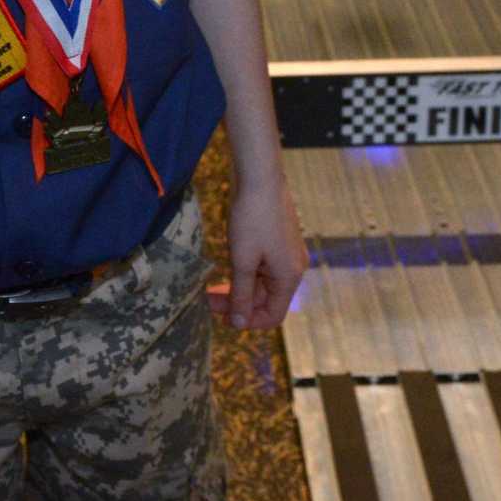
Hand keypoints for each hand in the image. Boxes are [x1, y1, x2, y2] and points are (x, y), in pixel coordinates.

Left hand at [207, 180, 308, 330]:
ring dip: (238, 287)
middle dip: (238, 302)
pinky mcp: (277, 240)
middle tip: (207, 299)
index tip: (221, 316)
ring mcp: (286, 253)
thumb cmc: (252, 218)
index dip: (247, 321)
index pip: (272, 315)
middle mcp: (293, 268)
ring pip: (262, 282)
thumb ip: (241, 294)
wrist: (259, 176)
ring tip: (211, 286)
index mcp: (289, 277)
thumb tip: (240, 324)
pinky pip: (262, 266)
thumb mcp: (243, 260)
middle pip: (266, 299)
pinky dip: (244, 271)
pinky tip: (225, 266)